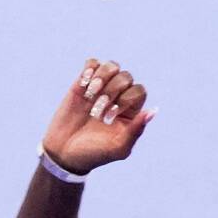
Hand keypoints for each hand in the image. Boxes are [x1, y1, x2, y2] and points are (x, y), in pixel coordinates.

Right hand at [41, 58, 155, 174]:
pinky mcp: (82, 84)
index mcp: (131, 113)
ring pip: (111, 66)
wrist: (64, 152)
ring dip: (101, 77)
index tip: (111, 117)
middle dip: (112, 90)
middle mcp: (118, 99)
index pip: (139, 91)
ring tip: (90, 94)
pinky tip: (83, 85)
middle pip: (126, 77)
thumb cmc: (94, 154)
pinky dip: (89, 70)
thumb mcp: (118, 148)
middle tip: (97, 111)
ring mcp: (100, 89)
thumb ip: (136, 130)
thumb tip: (153, 111)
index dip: (127, 98)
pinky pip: (92, 63)